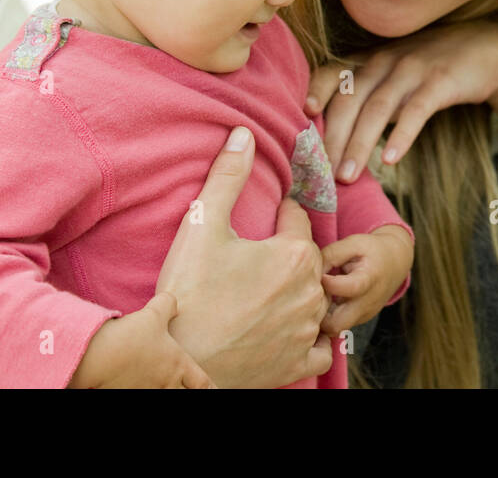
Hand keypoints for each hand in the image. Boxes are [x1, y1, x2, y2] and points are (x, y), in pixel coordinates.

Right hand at [69, 291, 213, 388]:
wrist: (98, 356)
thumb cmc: (130, 335)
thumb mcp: (154, 312)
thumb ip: (168, 304)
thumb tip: (174, 303)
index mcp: (177, 364)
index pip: (202, 382)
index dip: (212, 387)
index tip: (217, 389)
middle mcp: (165, 383)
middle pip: (187, 395)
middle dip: (192, 394)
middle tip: (193, 390)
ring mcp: (147, 392)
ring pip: (165, 397)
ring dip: (170, 393)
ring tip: (169, 389)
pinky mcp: (127, 395)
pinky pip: (141, 395)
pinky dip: (146, 392)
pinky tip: (141, 388)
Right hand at [155, 126, 332, 387]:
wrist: (177, 361)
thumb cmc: (187, 294)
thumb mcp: (202, 225)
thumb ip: (227, 176)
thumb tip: (243, 133)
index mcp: (295, 254)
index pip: (298, 218)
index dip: (279, 216)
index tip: (263, 221)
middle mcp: (311, 291)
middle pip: (309, 259)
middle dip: (290, 254)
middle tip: (259, 258)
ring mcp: (307, 330)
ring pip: (317, 300)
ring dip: (301, 294)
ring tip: (269, 292)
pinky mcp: (299, 363)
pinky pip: (320, 348)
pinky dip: (309, 339)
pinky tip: (287, 331)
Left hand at [306, 22, 497, 182]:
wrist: (485, 49)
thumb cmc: (430, 70)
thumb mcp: (394, 78)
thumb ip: (367, 98)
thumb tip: (333, 139)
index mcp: (369, 60)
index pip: (332, 73)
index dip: (314, 91)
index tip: (300, 119)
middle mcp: (385, 61)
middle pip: (349, 99)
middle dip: (331, 138)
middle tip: (319, 174)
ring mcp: (412, 69)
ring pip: (377, 108)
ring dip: (358, 144)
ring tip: (346, 176)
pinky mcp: (440, 81)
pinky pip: (416, 110)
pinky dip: (401, 135)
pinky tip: (390, 159)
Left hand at [319, 226, 414, 335]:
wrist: (396, 262)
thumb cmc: (371, 250)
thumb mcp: (353, 243)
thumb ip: (331, 255)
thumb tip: (310, 272)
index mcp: (369, 278)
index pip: (347, 288)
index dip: (327, 283)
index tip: (319, 275)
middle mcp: (368, 302)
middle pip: (338, 324)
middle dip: (319, 314)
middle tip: (313, 296)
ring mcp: (365, 314)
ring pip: (336, 329)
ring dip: (323, 318)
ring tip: (320, 297)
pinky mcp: (361, 320)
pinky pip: (340, 326)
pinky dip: (330, 317)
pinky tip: (328, 300)